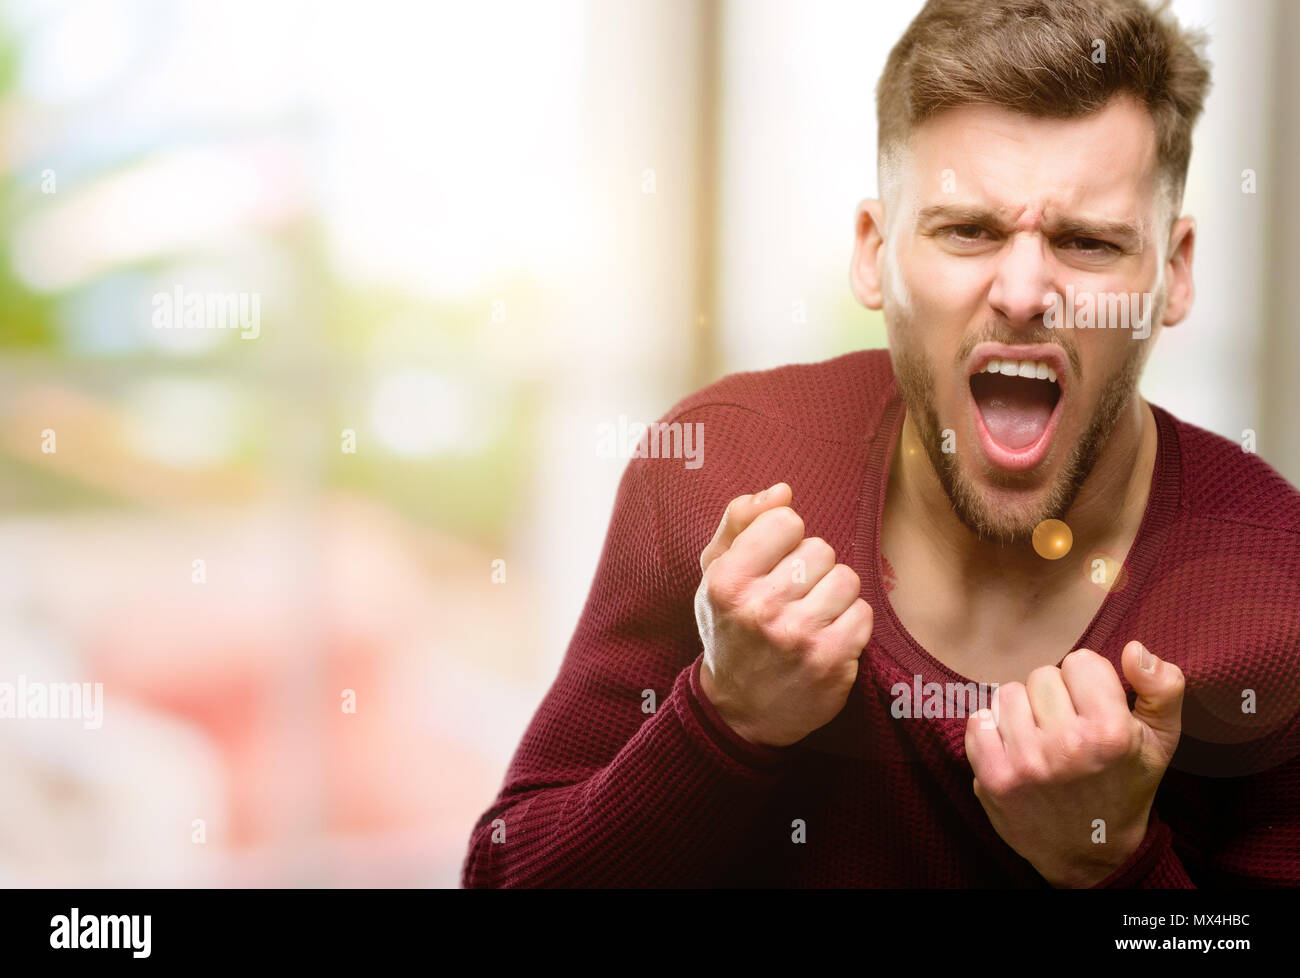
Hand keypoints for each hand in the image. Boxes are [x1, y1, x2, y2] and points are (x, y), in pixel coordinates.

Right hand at [694, 482, 872, 747]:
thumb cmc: (731, 630)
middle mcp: (760, 607)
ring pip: (847, 578)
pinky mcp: (831, 661)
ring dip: (833, 594)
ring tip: (810, 615)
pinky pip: (864, 612)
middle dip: (810, 569)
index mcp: (728, 580)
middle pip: (820, 549)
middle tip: (790, 597)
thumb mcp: (718, 574)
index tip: (772, 564)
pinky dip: (850, 622)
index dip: (784, 539)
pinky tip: (826, 636)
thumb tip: (783, 491)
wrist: (739, 711)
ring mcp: (798, 636)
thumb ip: (740, 522)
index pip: (785, 520)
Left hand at [964, 642, 1184, 887]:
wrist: (1091, 852)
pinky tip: (1013, 750)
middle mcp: (1068, 746)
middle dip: (1054, 697)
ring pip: (1008, 694)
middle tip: (1067, 730)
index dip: (1087, 682)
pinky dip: (991, 730)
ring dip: (1022, 712)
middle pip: (1042, 675)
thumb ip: (1162, 687)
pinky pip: (977, 721)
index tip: (1092, 708)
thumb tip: (1135, 649)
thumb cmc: (1125, 785)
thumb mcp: (1161, 740)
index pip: (1081, 661)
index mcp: (1112, 732)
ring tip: (1041, 740)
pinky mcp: (994, 779)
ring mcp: (1027, 763)